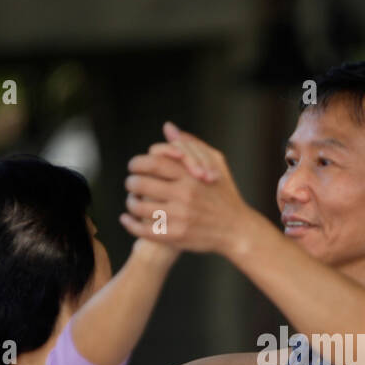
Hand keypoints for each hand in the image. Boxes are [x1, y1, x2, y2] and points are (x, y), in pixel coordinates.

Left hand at [121, 124, 260, 255]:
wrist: (238, 230)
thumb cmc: (226, 194)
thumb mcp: (216, 164)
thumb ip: (192, 145)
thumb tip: (168, 128)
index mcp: (190, 176)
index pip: (153, 163)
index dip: (138, 163)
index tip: (134, 167)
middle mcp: (184, 195)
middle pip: (141, 184)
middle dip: (131, 183)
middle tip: (131, 184)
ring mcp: (179, 217)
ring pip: (139, 207)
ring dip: (130, 203)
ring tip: (132, 201)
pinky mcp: (176, 236)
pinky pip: (144, 229)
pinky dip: (130, 224)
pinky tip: (126, 220)